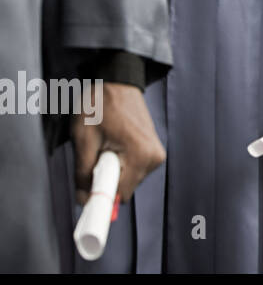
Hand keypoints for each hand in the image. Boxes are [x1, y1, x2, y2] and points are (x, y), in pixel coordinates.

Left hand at [70, 82, 165, 205]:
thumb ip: (83, 173)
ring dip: (112, 170)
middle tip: (94, 156)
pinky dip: (119, 163)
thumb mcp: (84, 139)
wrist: (118, 81)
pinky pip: (132, 168)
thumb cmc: (101, 105)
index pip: (120, 195)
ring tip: (104, 145)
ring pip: (127, 178)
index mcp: (141, 155)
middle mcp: (154, 157)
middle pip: (124, 188)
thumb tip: (83, 199)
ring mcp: (156, 153)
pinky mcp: (153, 149)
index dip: (101, 199)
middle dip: (105, 179)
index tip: (87, 203)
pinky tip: (112, 143)